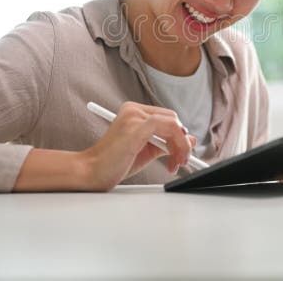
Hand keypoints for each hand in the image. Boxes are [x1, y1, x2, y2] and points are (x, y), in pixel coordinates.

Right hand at [79, 101, 195, 190]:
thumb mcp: (147, 151)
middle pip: (173, 119)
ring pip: (173, 123)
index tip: (180, 156)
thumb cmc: (114, 164)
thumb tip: (191, 140)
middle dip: (182, 142)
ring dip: (181, 146)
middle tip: (181, 162)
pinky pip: (169, 126)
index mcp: (134, 112)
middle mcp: (134, 109)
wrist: (91, 172)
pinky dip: (177, 143)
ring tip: (177, 164)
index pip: (167, 118)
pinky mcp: (136, 125)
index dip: (178, 137)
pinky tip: (172, 160)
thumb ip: (167, 144)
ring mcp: (134, 115)